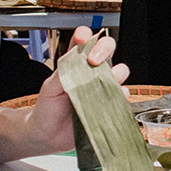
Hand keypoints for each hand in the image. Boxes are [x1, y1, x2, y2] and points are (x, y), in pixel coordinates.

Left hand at [27, 28, 128, 151]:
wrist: (49, 135)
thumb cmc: (48, 108)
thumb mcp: (49, 88)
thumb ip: (62, 74)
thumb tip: (75, 63)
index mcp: (75, 62)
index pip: (84, 40)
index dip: (85, 35)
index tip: (82, 39)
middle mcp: (91, 71)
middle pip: (107, 48)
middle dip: (103, 48)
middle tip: (93, 60)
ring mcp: (102, 87)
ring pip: (120, 70)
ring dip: (116, 72)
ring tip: (104, 80)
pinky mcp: (110, 103)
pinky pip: (123, 94)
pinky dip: (120, 94)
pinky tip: (109, 98)